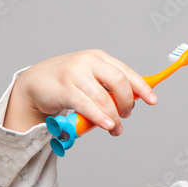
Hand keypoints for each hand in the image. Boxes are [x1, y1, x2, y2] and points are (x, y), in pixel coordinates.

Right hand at [3, 49, 157, 135]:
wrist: (35, 83)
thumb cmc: (67, 83)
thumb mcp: (91, 80)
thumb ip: (108, 88)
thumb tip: (133, 102)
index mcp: (99, 58)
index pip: (126, 71)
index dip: (142, 87)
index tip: (152, 100)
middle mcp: (88, 61)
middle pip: (119, 81)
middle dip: (127, 102)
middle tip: (126, 115)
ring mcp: (75, 73)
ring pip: (103, 98)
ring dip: (113, 117)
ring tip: (114, 128)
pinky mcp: (64, 88)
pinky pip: (87, 105)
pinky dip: (99, 117)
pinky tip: (107, 124)